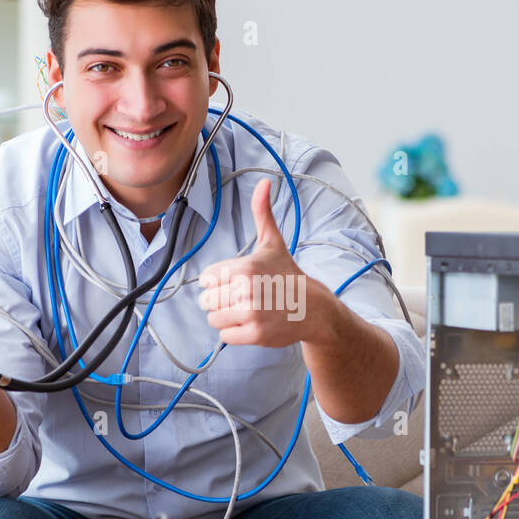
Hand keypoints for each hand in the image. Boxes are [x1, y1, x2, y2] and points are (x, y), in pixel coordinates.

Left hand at [197, 177, 316, 346]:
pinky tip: (251, 323)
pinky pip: (225, 336)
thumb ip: (262, 212)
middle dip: (221, 300)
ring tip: (246, 310)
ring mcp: (251, 313)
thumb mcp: (272, 242)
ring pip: (214, 319)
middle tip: (242, 298)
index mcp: (244, 267)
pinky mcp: (255, 334)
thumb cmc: (287, 275)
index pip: (207, 279)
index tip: (236, 282)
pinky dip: (235, 333)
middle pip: (207, 300)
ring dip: (226, 317)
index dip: (219, 281)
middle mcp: (246, 290)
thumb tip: (264, 181)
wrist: (312, 308)